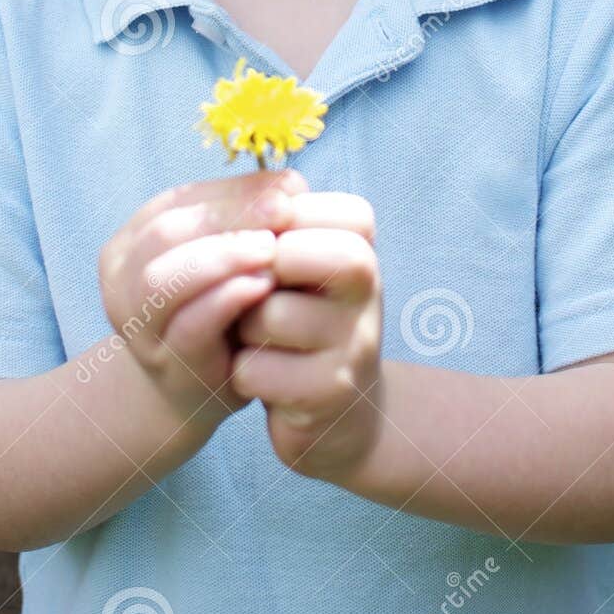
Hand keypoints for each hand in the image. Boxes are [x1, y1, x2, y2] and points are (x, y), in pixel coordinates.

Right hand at [97, 167, 308, 435]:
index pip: (179, 200)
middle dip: (230, 215)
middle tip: (285, 209)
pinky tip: (263, 285)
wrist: (192, 392)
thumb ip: (246, 220)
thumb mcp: (226, 258)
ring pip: (164, 278)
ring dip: (223, 256)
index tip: (291, 185)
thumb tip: (293, 183)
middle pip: (168, 232)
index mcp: (133, 242)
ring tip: (273, 248)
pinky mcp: (167, 362)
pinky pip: (189, 325)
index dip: (235, 189)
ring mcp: (139, 326)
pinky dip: (226, 299)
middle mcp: (122, 281)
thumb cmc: (219, 312)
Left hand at [230, 193, 383, 479]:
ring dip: (245, 331)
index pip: (290, 206)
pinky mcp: (333, 391)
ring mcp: (357, 339)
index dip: (256, 235)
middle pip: (282, 254)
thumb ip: (268, 226)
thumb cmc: (297, 320)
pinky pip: (255, 369)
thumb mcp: (290, 266)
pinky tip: (266, 378)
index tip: (261, 258)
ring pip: (266, 315)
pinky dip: (244, 373)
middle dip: (252, 278)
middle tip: (259, 300)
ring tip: (261, 341)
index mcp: (357, 240)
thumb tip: (248, 201)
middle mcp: (369, 284)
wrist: (335, 412)